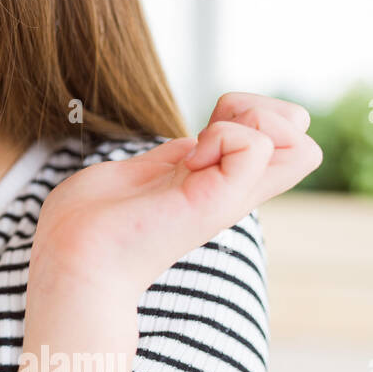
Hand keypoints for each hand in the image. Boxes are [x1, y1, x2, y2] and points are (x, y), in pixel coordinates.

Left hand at [30, 92, 322, 298]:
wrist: (71, 260)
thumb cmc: (82, 225)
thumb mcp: (132, 175)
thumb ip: (169, 159)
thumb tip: (195, 144)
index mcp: (210, 185)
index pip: (268, 140)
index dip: (241, 115)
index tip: (195, 134)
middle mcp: (231, 193)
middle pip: (300, 140)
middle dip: (263, 111)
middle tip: (209, 132)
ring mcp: (229, 197)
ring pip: (301, 143)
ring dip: (251, 121)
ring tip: (200, 147)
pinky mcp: (218, 201)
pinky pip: (255, 144)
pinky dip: (223, 136)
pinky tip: (190, 160)